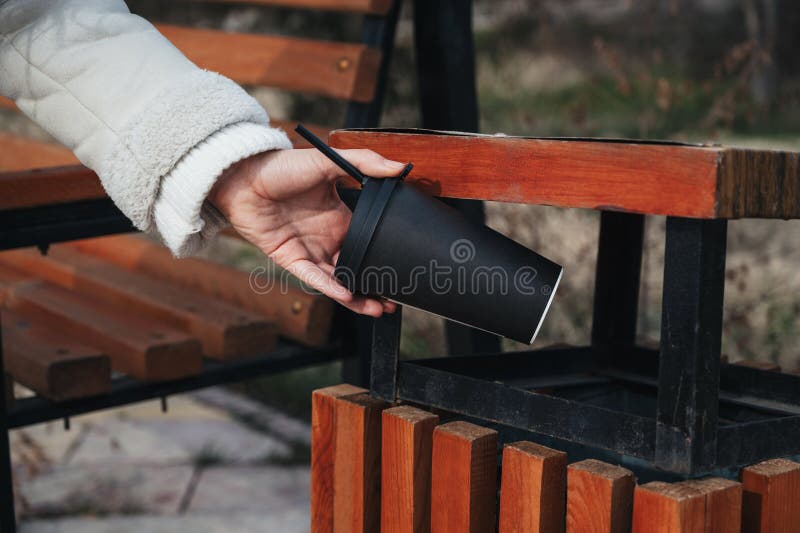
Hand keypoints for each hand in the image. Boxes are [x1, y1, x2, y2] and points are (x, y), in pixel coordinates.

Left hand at [208, 148, 406, 316]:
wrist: (243, 175)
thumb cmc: (282, 166)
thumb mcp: (328, 161)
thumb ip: (365, 162)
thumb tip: (400, 168)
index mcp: (341, 217)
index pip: (369, 242)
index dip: (384, 256)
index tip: (405, 266)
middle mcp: (327, 238)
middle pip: (357, 268)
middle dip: (375, 285)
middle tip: (396, 298)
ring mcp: (310, 250)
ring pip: (339, 280)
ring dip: (358, 296)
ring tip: (379, 307)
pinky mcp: (290, 259)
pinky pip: (314, 278)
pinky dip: (331, 288)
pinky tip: (348, 295)